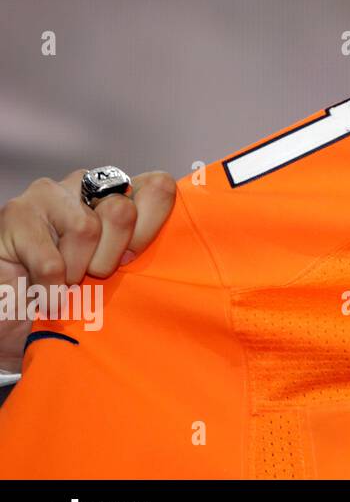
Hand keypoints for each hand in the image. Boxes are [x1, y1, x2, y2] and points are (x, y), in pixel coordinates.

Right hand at [0, 169, 176, 372]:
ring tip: (67, 284)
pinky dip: (51, 289)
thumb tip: (180, 252)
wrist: (19, 316)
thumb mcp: (121, 274)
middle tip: (94, 276)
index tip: (132, 258)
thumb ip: (145, 252)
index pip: (157, 187)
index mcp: (121, 193)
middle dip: (110, 256)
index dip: (151, 226)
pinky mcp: (16, 214)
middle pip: (121, 210)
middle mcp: (87, 185)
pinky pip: (51, 259)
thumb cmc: (77, 295)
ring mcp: (50, 195)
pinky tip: (46, 297)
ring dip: (77, 271)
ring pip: (86, 228)